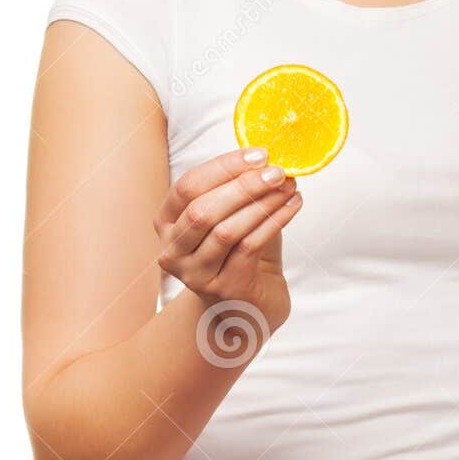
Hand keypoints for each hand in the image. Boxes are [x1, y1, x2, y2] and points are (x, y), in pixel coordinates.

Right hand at [154, 148, 301, 331]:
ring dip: (263, 204)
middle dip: (244, 186)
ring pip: (227, 230)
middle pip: (203, 210)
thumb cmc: (238, 252)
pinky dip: (274, 222)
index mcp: (166, 223)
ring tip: (289, 187)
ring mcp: (194, 274)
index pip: (187, 187)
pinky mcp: (222, 288)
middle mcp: (173, 250)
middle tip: (277, 171)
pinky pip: (249, 247)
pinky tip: (293, 206)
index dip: (223, 167)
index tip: (259, 154)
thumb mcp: (231, 215)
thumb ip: (237, 188)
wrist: (248, 305)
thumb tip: (264, 155)